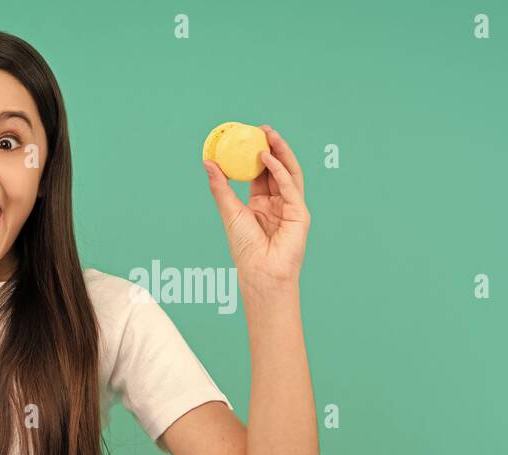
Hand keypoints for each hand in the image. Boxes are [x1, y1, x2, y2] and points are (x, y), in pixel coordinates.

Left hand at [203, 125, 310, 290]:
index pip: (261, 173)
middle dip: (272, 147)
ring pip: (289, 173)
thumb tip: (208, 162)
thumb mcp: (229, 212)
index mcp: (261, 203)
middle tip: (261, 130)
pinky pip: (290, 186)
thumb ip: (221, 187)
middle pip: (277, 169)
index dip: (255, 154)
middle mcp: (278, 203)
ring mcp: (291, 207)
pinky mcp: (299, 213)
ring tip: (269, 135)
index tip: (246, 137)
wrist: (259, 272)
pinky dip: (279, 171)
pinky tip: (267, 158)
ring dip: (280, 152)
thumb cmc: (245, 248)